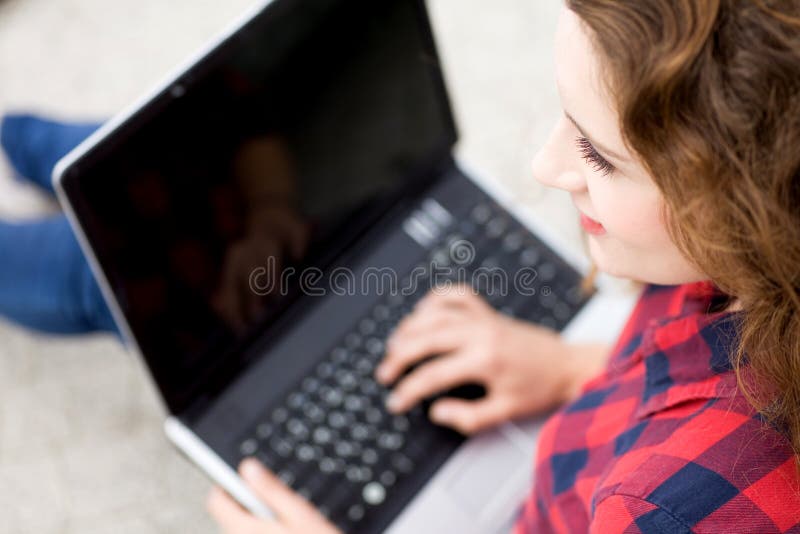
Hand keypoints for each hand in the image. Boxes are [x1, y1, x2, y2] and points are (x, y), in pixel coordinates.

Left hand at [207, 458, 340, 533]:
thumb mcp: (299, 513)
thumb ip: (270, 490)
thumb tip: (249, 468)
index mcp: (244, 529)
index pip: (216, 501)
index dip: (228, 485)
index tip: (244, 481)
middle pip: (230, 519)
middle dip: (249, 508)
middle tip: (278, 508)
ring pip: (243, 533)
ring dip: (257, 527)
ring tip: (288, 528)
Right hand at [375, 286, 608, 433]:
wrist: (566, 366)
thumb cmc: (540, 388)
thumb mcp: (505, 412)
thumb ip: (468, 418)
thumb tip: (437, 412)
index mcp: (484, 360)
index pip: (433, 375)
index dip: (409, 390)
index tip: (395, 401)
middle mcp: (481, 333)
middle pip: (426, 339)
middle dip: (399, 357)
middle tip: (385, 373)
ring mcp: (483, 319)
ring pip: (435, 314)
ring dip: (410, 327)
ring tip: (394, 345)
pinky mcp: (488, 312)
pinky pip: (456, 295)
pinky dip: (436, 299)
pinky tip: (423, 312)